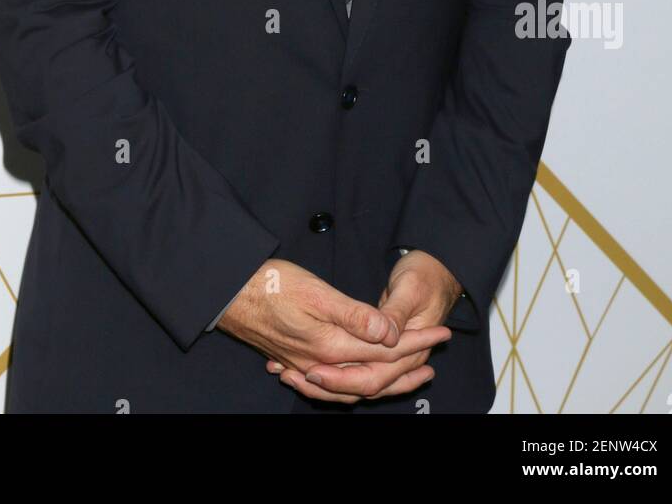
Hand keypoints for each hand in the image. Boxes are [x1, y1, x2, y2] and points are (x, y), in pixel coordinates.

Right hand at [217, 258, 446, 402]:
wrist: (230, 295)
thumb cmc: (271, 286)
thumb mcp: (317, 293)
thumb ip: (355, 315)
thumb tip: (390, 333)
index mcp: (330, 345)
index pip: (385, 349)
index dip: (416, 341)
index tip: (441, 331)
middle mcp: (322, 363)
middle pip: (376, 374)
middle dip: (410, 364)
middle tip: (438, 349)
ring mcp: (309, 367)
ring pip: (358, 384)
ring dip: (389, 378)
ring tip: (413, 371)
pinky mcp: (298, 363)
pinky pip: (337, 385)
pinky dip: (358, 384)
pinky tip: (364, 378)